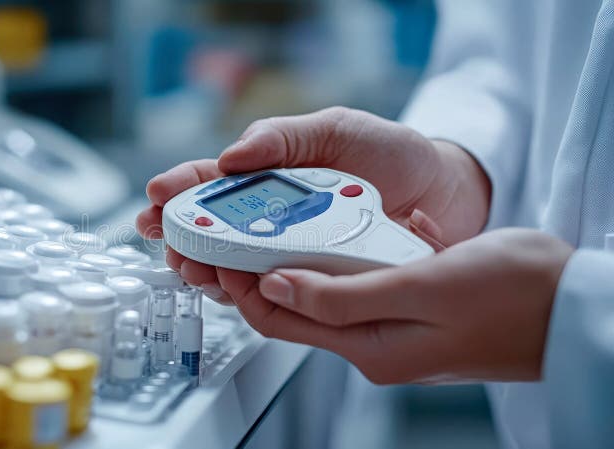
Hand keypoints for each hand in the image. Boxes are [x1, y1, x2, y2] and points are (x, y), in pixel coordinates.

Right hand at [136, 107, 489, 302]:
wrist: (448, 194)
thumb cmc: (393, 156)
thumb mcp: (337, 129)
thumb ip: (284, 138)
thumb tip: (232, 156)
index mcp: (270, 175)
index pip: (210, 183)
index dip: (176, 192)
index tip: (154, 202)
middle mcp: (273, 218)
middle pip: (212, 233)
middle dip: (184, 241)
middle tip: (173, 248)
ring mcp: (294, 252)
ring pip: (236, 269)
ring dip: (210, 272)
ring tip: (199, 272)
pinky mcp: (318, 282)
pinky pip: (277, 294)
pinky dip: (254, 296)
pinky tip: (240, 291)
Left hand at [243, 229, 572, 383]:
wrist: (574, 302)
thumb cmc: (512, 296)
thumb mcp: (419, 288)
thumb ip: (341, 295)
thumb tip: (274, 290)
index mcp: (371, 348)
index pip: (281, 322)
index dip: (243, 287)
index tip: (217, 251)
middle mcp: (375, 344)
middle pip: (296, 308)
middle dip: (258, 272)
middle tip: (233, 233)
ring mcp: (394, 327)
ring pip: (325, 293)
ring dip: (299, 261)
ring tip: (273, 225)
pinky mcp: (412, 306)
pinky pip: (360, 281)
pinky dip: (343, 256)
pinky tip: (344, 232)